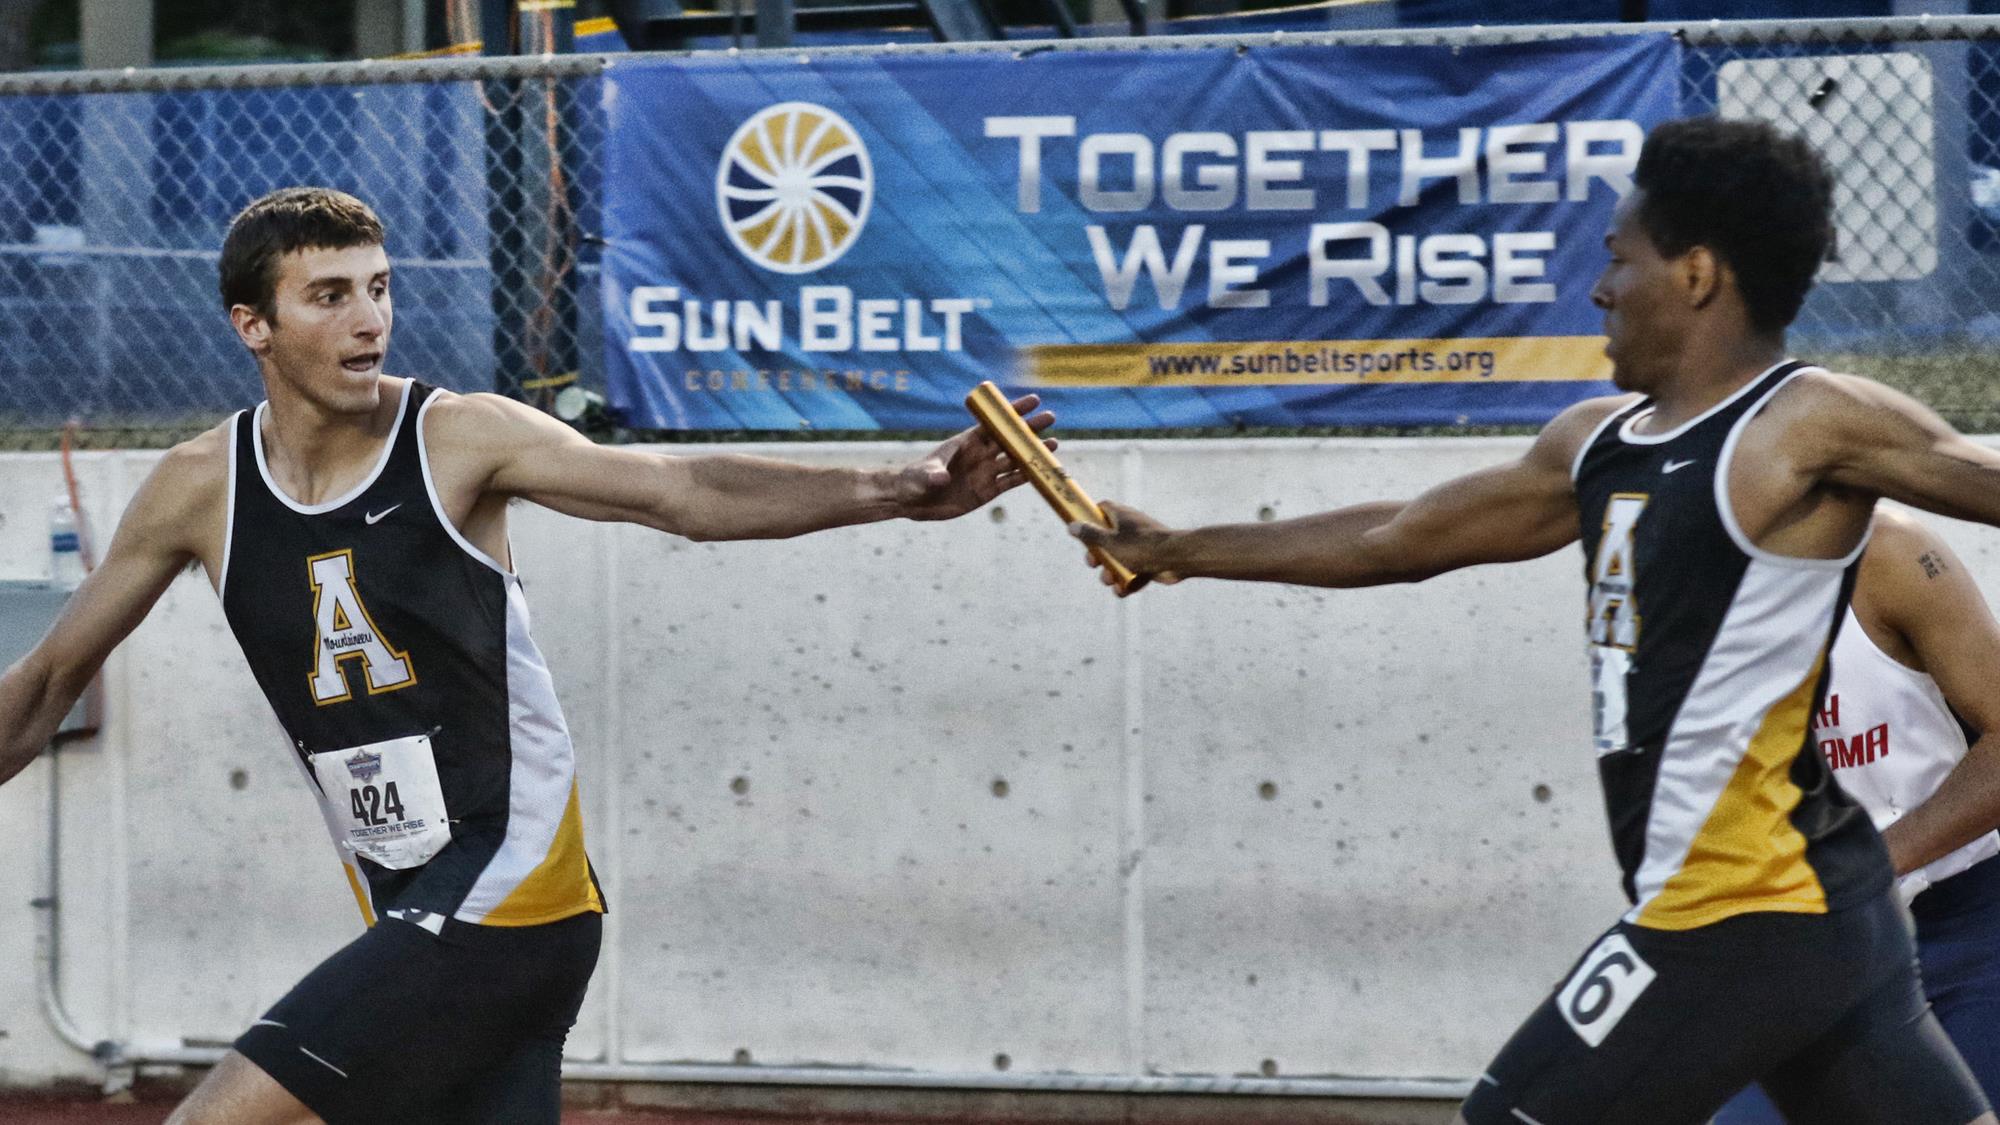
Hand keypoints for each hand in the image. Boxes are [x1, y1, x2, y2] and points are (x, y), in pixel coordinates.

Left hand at [896, 394, 1054, 520]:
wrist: (912, 502)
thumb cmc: (913, 481)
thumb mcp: (922, 476)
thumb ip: (933, 475)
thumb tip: (942, 478)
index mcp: (966, 441)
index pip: (994, 423)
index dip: (1012, 412)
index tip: (1032, 401)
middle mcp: (980, 454)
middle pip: (1009, 438)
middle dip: (1029, 428)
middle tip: (1050, 417)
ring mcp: (985, 472)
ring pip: (1015, 459)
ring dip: (1033, 452)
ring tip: (1054, 444)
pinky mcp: (988, 492)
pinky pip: (1011, 482)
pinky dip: (1026, 476)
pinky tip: (1043, 471)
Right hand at [1071, 500, 1180, 594]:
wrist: (1175, 559)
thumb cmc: (1141, 547)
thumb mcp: (1110, 542)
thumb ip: (1090, 535)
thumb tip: (1071, 526)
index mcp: (1121, 516)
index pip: (1102, 509)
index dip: (1090, 518)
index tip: (1082, 530)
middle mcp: (1131, 528)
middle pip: (1107, 538)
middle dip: (1098, 555)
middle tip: (1094, 563)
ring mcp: (1141, 545)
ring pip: (1119, 559)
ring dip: (1111, 572)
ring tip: (1110, 580)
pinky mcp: (1150, 561)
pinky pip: (1133, 571)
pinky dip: (1127, 581)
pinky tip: (1124, 589)